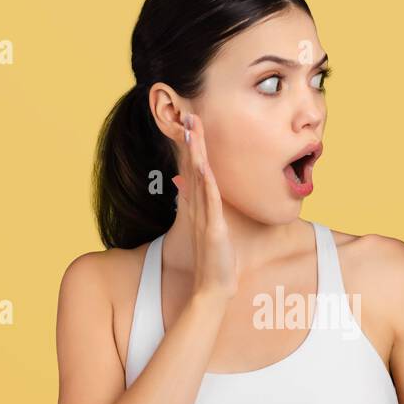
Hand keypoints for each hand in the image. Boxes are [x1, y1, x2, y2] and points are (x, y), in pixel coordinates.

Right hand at [171, 110, 237, 302]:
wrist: (212, 288)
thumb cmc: (215, 261)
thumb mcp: (209, 229)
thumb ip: (203, 210)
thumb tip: (195, 194)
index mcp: (197, 207)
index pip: (192, 170)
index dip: (191, 146)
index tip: (191, 123)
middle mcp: (196, 208)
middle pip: (192, 167)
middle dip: (191, 141)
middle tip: (188, 114)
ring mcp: (202, 217)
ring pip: (198, 178)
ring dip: (196, 154)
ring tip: (193, 130)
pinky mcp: (212, 229)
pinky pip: (208, 201)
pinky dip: (206, 182)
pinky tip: (204, 165)